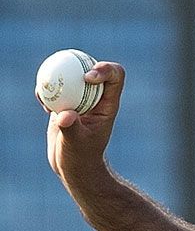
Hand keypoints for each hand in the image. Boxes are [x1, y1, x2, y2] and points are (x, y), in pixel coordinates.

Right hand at [38, 61, 124, 188]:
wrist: (72, 165)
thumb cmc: (80, 158)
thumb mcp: (76, 144)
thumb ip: (71, 129)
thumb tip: (65, 116)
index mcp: (108, 104)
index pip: (115, 77)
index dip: (105, 69)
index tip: (87, 77)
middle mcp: (96, 98)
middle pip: (91, 67)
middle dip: (77, 64)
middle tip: (59, 75)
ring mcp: (80, 99)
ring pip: (71, 75)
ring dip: (58, 76)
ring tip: (50, 98)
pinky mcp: (64, 103)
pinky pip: (55, 86)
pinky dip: (46, 89)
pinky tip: (44, 105)